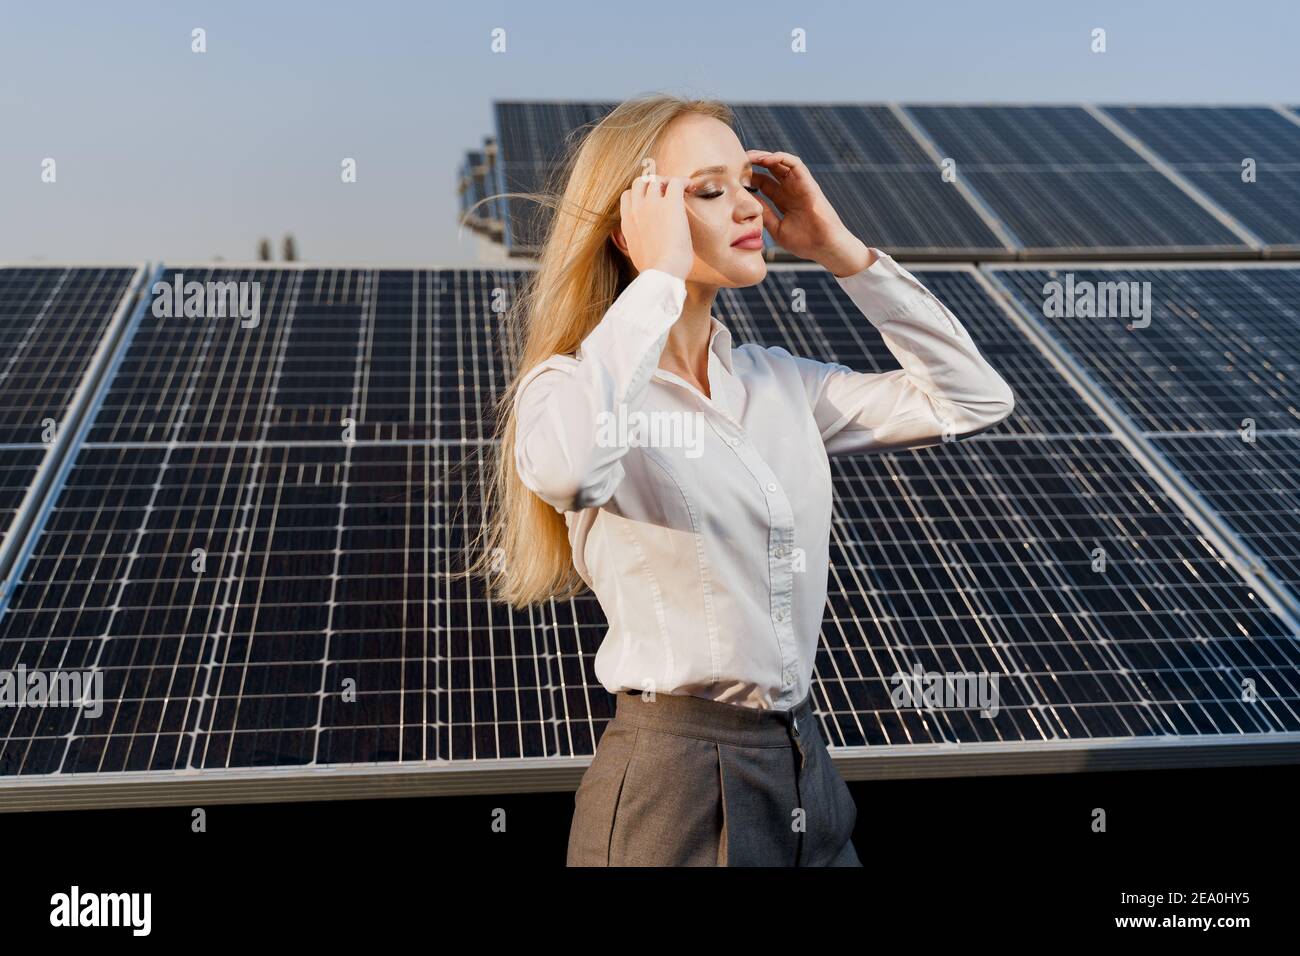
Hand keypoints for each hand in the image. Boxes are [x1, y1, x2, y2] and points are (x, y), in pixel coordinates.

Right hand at [616, 174, 694, 279]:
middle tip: (666, 192)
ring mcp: (652, 204)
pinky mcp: (671, 204)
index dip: (641, 195)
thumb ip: (637, 244)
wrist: (663, 272)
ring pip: (656, 179)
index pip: (628, 196)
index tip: (652, 200)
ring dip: (668, 182)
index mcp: (627, 223)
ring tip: (681, 190)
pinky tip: (690, 187)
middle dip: (652, 183)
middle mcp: (636, 210)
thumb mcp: (637, 256)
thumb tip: (644, 247)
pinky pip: (676, 182)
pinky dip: (684, 182)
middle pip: (640, 182)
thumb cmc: (655, 271)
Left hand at [747, 149, 873, 275]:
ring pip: (781, 162)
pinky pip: (795, 163)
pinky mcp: (808, 182)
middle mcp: (790, 189)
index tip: (733, 177)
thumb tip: (747, 204)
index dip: (748, 177)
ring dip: (764, 156)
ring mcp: (800, 185)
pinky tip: (766, 159)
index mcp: (782, 200)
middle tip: (737, 160)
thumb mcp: (777, 228)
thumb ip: (765, 215)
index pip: (762, 182)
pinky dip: (781, 157)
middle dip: (753, 162)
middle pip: (770, 168)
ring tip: (749, 156)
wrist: (824, 247)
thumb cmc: (804, 242)